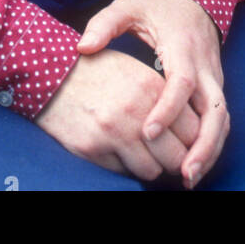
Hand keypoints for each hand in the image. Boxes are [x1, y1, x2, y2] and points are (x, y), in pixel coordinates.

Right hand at [35, 46, 197, 182]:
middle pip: (177, 155)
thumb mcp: (135, 71)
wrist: (52, 71)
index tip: (182, 140)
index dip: (190, 139)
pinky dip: (125, 167)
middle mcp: (137, 110)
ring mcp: (114, 131)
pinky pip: (123, 172)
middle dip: (174, 158)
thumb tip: (188, 128)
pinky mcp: (93, 148)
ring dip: (150, 165)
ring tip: (141, 152)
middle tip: (165, 153)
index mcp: (152, 87)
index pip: (192, 129)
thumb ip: (162, 97)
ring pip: (152, 170)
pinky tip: (118, 151)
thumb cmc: (97, 70)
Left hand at [77, 0, 227, 188]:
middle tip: (184, 172)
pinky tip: (194, 165)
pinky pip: (220, 119)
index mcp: (182, 46)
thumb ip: (105, 23)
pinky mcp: (214, 86)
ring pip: (223, 118)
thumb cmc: (157, 3)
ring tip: (190, 178)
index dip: (168, 109)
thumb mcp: (128, 5)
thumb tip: (82, 47)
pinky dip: (211, 143)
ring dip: (210, 150)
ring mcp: (214, 77)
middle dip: (203, 143)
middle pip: (215, 109)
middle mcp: (205, 65)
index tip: (147, 132)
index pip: (182, 81)